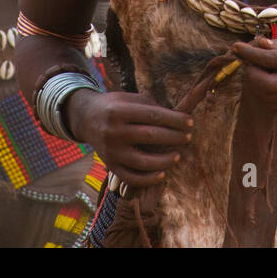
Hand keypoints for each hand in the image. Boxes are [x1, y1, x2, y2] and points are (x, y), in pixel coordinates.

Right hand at [65, 89, 193, 187]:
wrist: (86, 118)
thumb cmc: (115, 106)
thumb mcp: (129, 99)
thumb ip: (150, 107)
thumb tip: (177, 119)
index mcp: (119, 111)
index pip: (153, 116)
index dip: (175, 120)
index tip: (190, 122)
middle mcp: (114, 131)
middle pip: (150, 136)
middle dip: (174, 137)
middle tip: (188, 137)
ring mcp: (111, 151)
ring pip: (142, 161)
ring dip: (164, 160)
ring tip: (178, 156)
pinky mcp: (110, 165)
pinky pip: (131, 177)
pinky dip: (148, 179)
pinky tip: (162, 173)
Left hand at [230, 28, 276, 107]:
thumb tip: (261, 44)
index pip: (269, 59)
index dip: (249, 53)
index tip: (236, 46)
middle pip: (264, 85)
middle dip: (249, 72)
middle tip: (248, 59)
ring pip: (268, 97)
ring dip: (255, 83)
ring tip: (256, 67)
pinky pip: (276, 102)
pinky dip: (265, 92)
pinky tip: (266, 78)